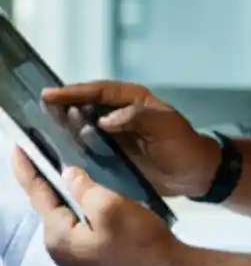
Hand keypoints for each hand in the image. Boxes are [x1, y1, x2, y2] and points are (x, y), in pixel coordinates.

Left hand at [11, 147, 186, 265]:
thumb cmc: (138, 239)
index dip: (25, 169)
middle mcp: (59, 244)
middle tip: (43, 151)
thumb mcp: (110, 206)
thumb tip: (67, 173)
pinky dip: (78, 202)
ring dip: (64, 190)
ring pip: (65, 211)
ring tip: (65, 167)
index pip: (37, 194)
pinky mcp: (93, 251)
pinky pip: (78, 219)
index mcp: (58, 233)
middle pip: (48, 203)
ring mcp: (76, 250)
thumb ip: (84, 188)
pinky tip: (88, 192)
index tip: (16, 147)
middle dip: (44, 178)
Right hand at [42, 80, 220, 199]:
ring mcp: (115, 133)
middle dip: (64, 105)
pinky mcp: (113, 152)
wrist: (196, 174)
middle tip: (39, 108)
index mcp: (134, 101)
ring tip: (44, 127)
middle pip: (87, 105)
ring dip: (66, 125)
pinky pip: (89, 146)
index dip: (75, 92)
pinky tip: (60, 149)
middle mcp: (121, 113)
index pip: (99, 92)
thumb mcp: (167, 127)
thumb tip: (104, 120)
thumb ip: (138, 118)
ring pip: (84, 124)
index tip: (50, 94)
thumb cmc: (184, 146)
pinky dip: (74, 146)